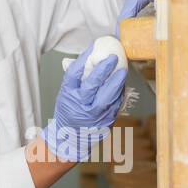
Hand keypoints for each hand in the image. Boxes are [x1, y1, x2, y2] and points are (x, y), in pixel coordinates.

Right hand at [42, 42, 127, 161]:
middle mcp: (80, 105)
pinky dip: (119, 93)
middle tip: (113, 57)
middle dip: (104, 69)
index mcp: (67, 95)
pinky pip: (114, 105)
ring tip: (123, 70)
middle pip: (92, 85)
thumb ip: (72, 79)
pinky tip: (122, 84)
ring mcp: (93, 115)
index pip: (74, 73)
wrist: (71, 140)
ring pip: (107, 96)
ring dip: (116, 82)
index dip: (84, 59)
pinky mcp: (105, 121)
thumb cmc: (68, 113)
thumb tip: (75, 58)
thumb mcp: (65, 95)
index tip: (93, 47)